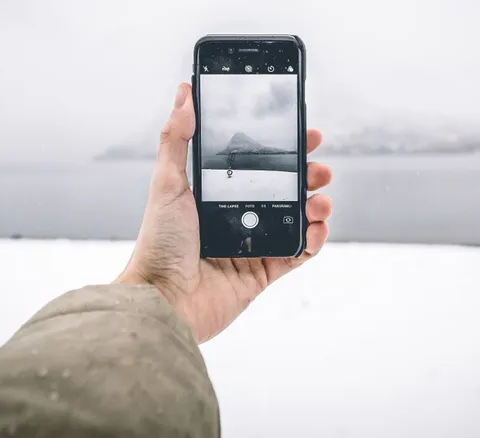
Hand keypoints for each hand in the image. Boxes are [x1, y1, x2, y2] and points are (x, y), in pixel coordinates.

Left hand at [116, 83, 332, 342]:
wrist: (163, 300)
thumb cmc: (160, 243)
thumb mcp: (167, 183)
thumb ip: (176, 138)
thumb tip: (184, 94)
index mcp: (217, 195)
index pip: (259, 165)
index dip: (284, 150)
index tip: (304, 134)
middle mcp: (237, 217)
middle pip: (284, 190)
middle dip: (308, 175)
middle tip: (318, 168)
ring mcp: (252, 245)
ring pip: (296, 220)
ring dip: (316, 206)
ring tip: (320, 201)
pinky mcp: (263, 272)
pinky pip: (298, 254)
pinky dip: (313, 241)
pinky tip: (316, 228)